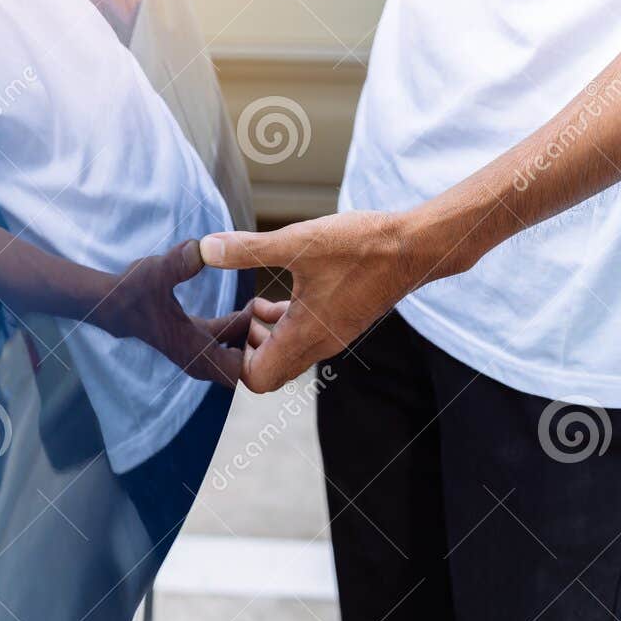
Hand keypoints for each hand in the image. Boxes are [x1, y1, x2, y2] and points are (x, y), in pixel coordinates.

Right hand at [95, 240, 275, 386]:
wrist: (114, 303)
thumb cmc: (133, 289)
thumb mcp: (157, 271)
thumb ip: (179, 262)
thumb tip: (201, 247)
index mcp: (193, 350)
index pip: (236, 371)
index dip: (253, 350)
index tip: (255, 313)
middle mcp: (197, 358)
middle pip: (243, 366)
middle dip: (258, 345)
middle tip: (266, 311)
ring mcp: (197, 353)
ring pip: (236, 355)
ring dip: (250, 337)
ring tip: (258, 306)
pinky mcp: (197, 343)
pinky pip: (228, 345)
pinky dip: (239, 331)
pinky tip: (246, 307)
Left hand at [201, 212, 417, 392]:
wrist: (414, 248)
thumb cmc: (362, 246)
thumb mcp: (299, 242)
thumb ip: (249, 248)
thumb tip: (206, 248)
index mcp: (305, 335)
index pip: (256, 379)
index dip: (233, 361)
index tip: (224, 330)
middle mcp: (319, 345)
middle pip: (269, 374)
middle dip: (245, 353)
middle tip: (234, 320)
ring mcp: (333, 337)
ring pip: (287, 357)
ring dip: (265, 338)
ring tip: (253, 305)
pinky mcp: (342, 324)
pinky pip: (304, 340)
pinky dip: (285, 326)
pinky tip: (278, 296)